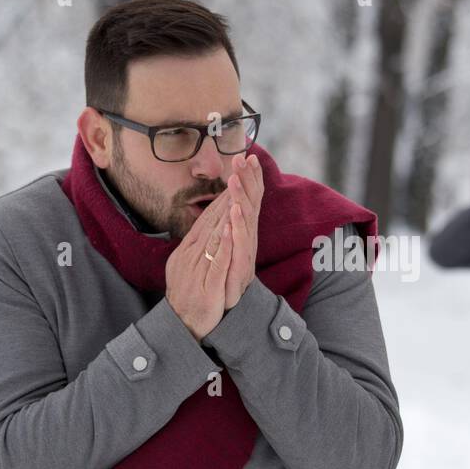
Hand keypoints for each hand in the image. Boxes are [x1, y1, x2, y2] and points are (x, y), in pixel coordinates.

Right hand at [165, 189, 234, 341]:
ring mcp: (198, 270)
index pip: (206, 219)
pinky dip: (224, 244)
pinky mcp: (207, 286)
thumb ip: (200, 246)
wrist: (182, 325)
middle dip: (225, 197)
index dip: (220, 198)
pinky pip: (217, 262)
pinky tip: (231, 228)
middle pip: (210, 222)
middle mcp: (191, 256)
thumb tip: (211, 226)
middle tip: (237, 174)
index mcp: (189, 249)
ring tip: (236, 192)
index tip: (233, 177)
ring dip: (225, 214)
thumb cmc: (191, 293)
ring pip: (213, 237)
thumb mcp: (192, 264)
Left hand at [222, 152, 263, 309]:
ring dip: (240, 199)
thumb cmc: (221, 278)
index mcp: (243, 233)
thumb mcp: (223, 248)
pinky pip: (239, 245)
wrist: (219, 313)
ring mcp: (245, 255)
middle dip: (246, 180)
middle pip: (250, 205)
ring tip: (235, 179)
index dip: (249, 178)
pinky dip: (237, 228)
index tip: (246, 154)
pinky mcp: (239, 269)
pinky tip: (233, 212)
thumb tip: (227, 203)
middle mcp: (248, 241)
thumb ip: (226, 226)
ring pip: (245, 222)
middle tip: (242, 158)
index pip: (248, 200)